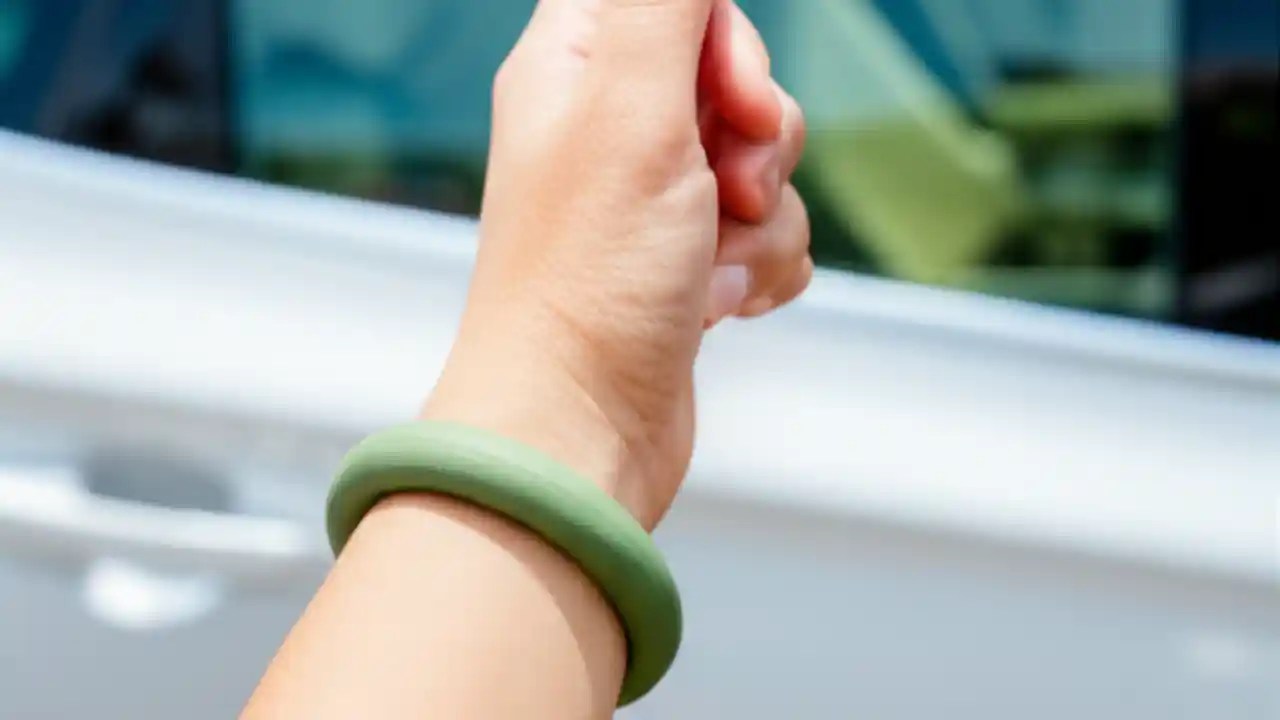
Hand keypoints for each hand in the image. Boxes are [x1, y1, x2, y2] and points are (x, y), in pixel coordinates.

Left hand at [426, 0, 809, 528]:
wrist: (576, 430)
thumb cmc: (588, 278)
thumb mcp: (635, 108)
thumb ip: (668, 0)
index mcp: (575, 67)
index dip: (722, 37)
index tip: (729, 95)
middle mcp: (607, 126)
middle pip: (734, 75)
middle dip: (760, 134)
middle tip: (726, 189)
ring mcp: (649, 201)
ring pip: (764, 161)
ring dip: (763, 218)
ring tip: (707, 268)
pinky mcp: (685, 265)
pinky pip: (768, 234)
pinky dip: (761, 268)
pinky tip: (718, 308)